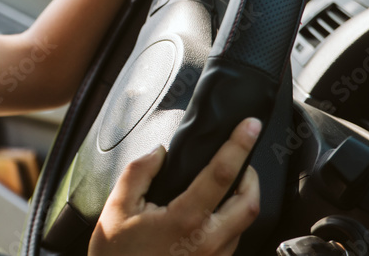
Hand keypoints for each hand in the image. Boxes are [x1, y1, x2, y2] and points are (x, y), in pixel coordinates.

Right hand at [88, 118, 261, 255]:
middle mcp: (207, 241)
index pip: (221, 174)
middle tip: (242, 158)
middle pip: (250, 202)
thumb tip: (158, 153)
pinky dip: (232, 219)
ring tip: (228, 183)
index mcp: (184, 220)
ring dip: (243, 198)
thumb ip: (138, 173)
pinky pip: (234, 240)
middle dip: (252, 175)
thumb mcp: (117, 208)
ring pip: (245, 223)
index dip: (238, 145)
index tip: (250, 126)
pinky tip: (214, 212)